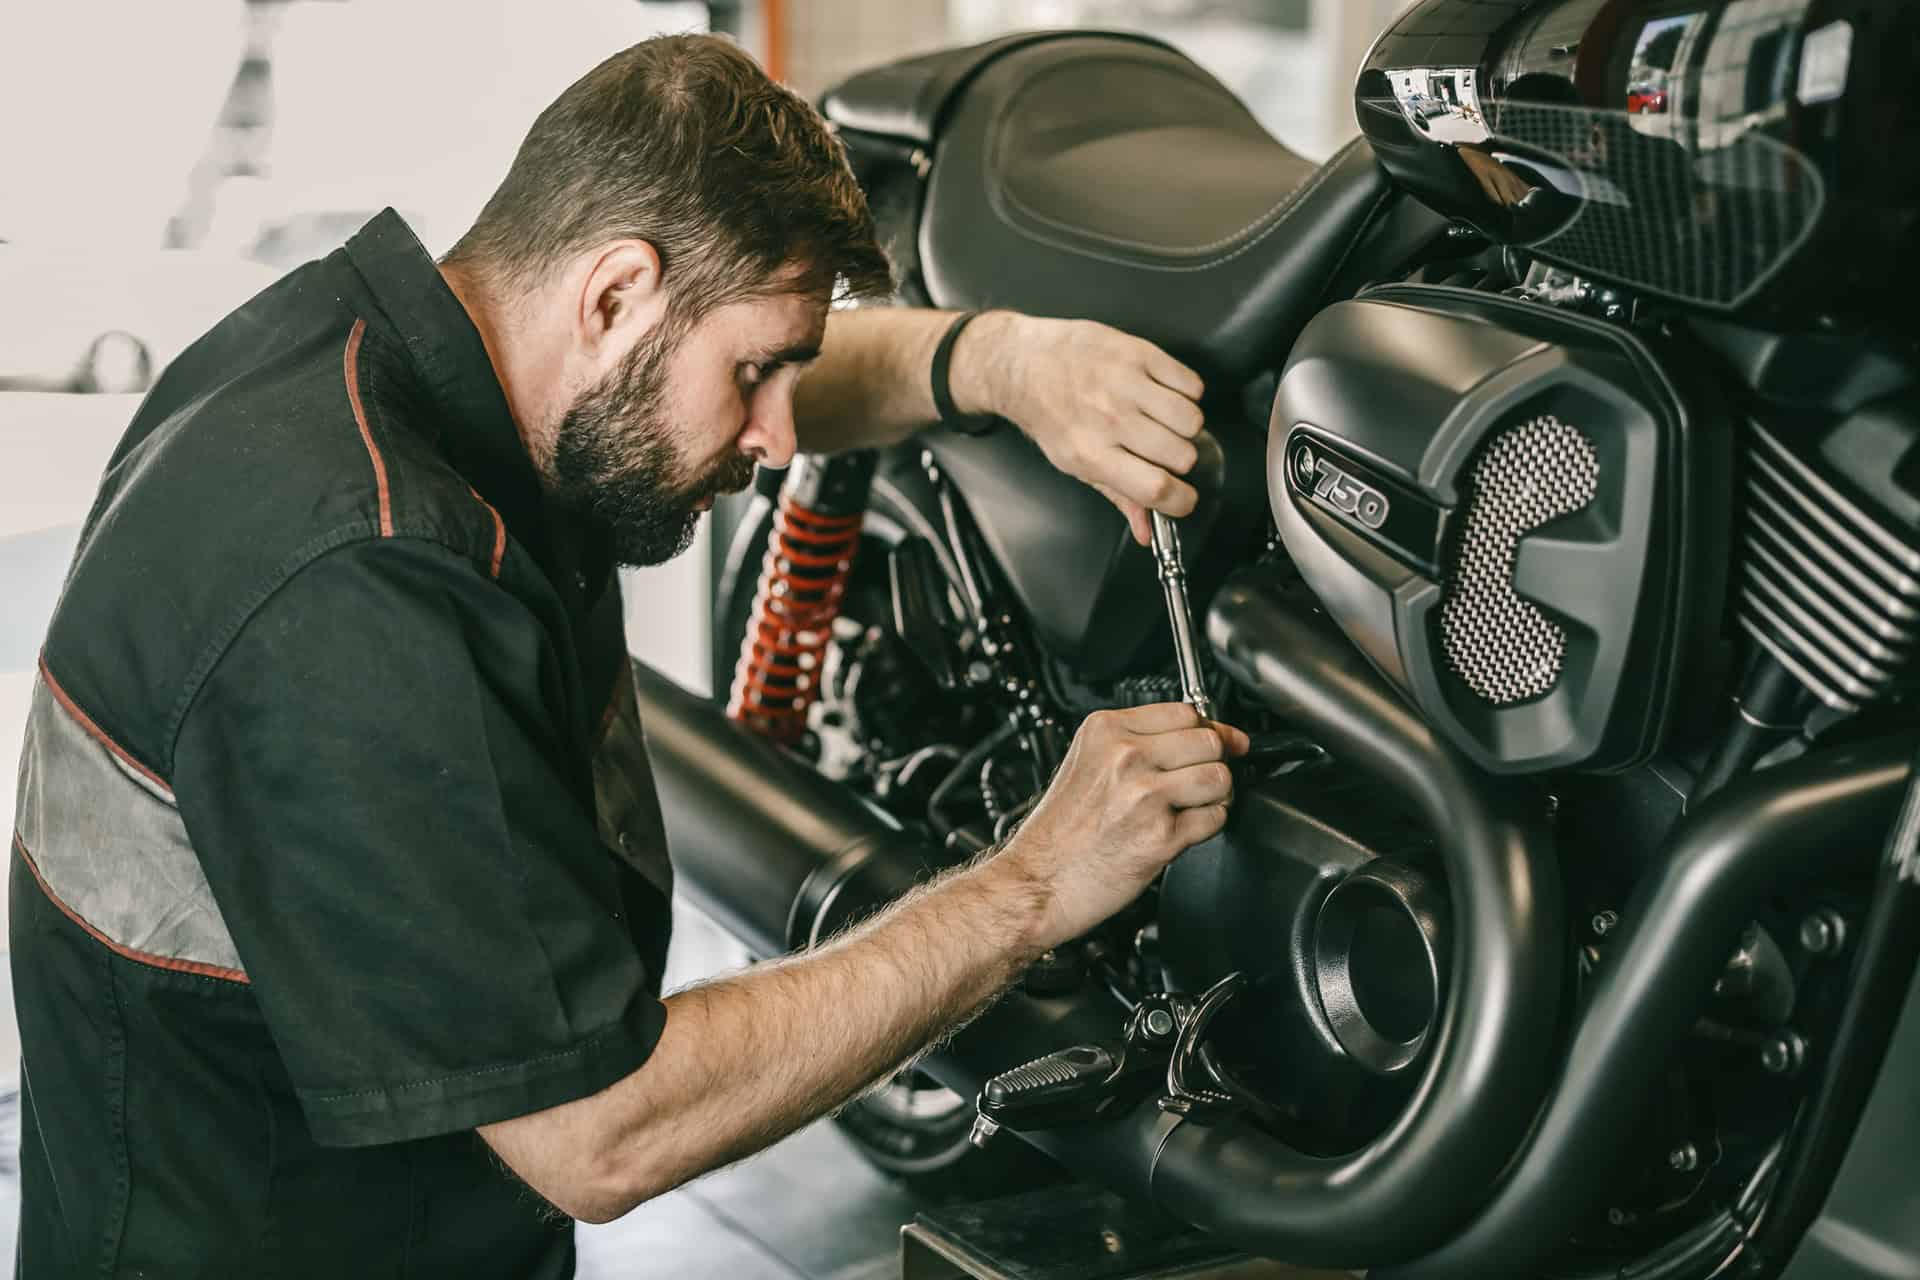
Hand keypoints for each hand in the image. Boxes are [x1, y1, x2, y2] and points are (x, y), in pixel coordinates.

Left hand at [957, 313, 1206, 545]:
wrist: (1025, 363)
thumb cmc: (1050, 414)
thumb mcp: (1074, 463)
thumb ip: (1118, 497)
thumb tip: (1148, 531)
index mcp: (1092, 454)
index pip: (1156, 488)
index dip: (1181, 502)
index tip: (1182, 499)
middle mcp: (1109, 418)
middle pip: (1182, 455)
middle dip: (1179, 460)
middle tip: (1162, 451)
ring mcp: (1125, 383)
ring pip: (1193, 419)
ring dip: (1185, 427)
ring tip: (1163, 421)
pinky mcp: (1138, 353)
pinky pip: (1191, 384)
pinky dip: (1187, 394)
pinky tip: (1164, 395)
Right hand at [987, 703, 1248, 951]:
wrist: (1038, 882)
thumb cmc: (1061, 832)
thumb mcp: (1088, 763)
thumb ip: (1138, 743)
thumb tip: (1206, 735)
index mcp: (1106, 731)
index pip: (1186, 711)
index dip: (1208, 729)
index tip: (1218, 741)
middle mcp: (1126, 758)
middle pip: (1210, 741)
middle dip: (1216, 762)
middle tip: (1202, 780)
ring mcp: (1145, 796)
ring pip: (1220, 778)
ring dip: (1216, 796)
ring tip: (1191, 807)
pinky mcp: (1161, 836)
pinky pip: (1215, 819)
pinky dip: (1207, 827)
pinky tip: (1180, 831)